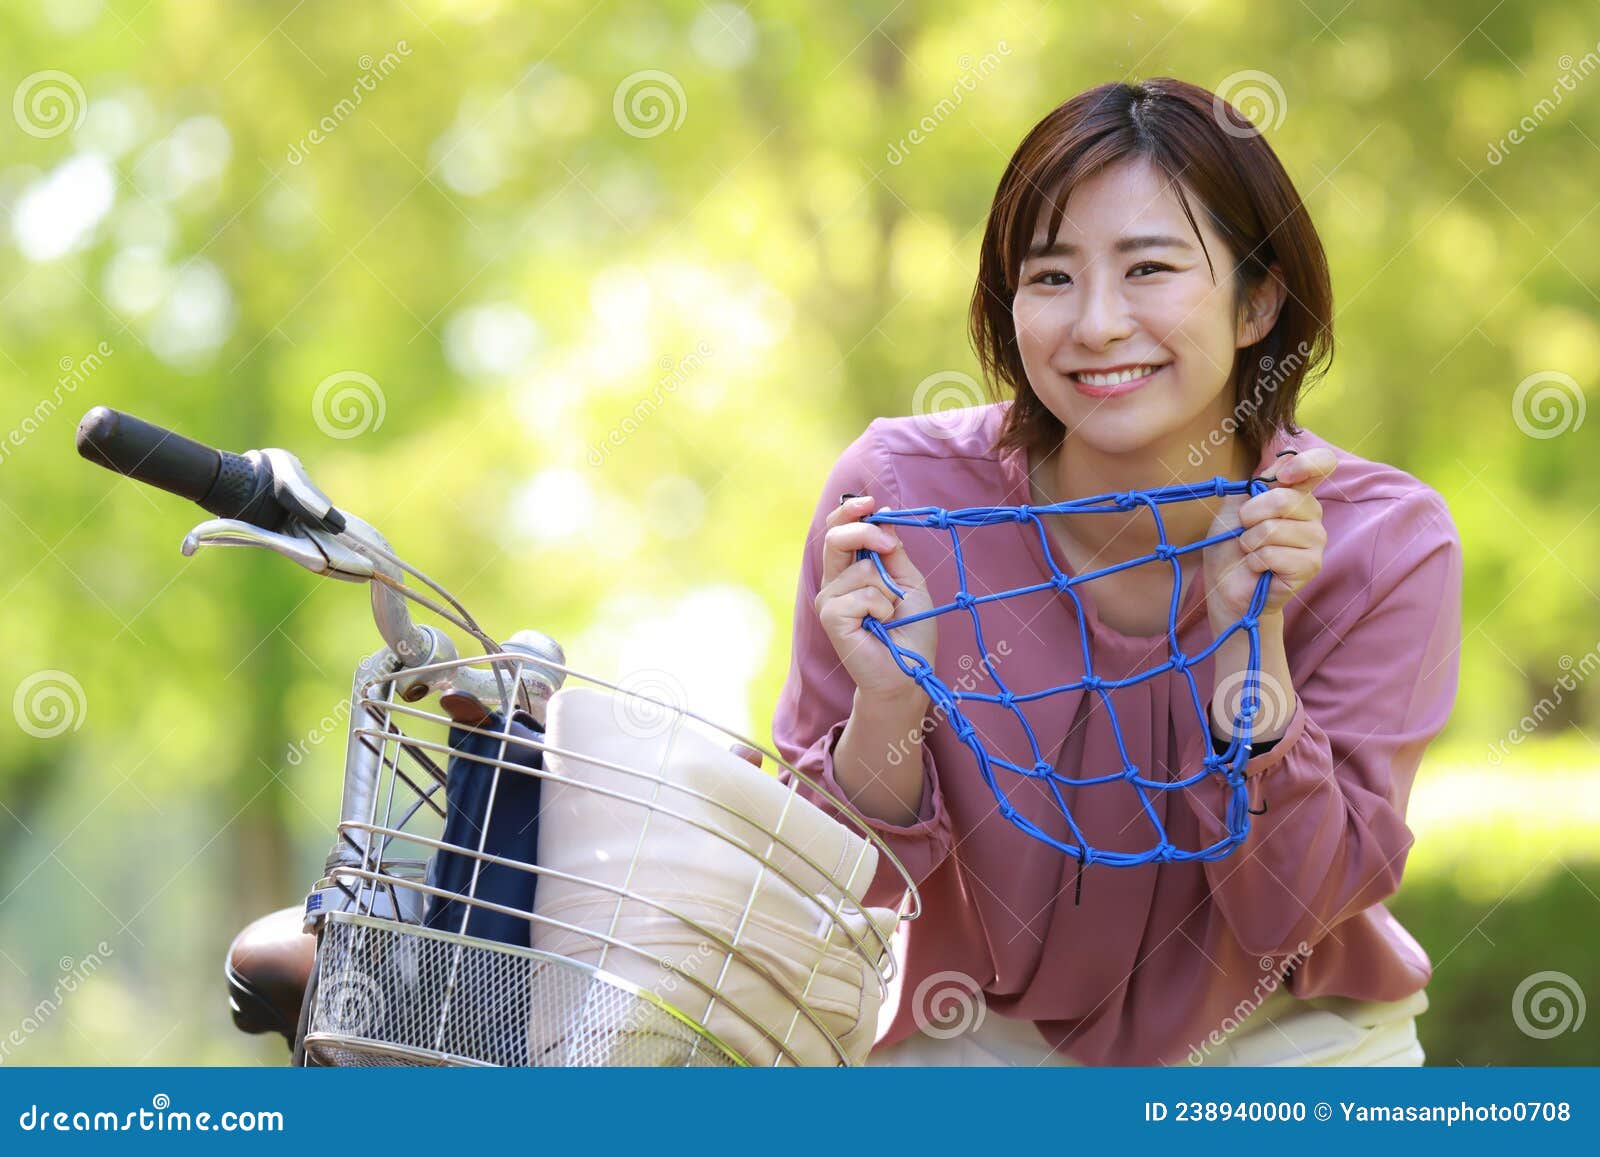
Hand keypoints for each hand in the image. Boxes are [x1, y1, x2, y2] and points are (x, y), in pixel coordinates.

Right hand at [814, 494, 936, 704]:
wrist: (910, 672)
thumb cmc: (911, 630)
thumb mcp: (909, 581)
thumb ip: (892, 552)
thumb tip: (881, 518)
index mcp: (850, 571)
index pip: (837, 531)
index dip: (849, 511)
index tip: (870, 502)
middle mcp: (834, 583)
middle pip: (835, 537)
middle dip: (865, 532)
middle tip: (889, 547)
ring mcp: (829, 601)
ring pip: (859, 569)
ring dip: (887, 589)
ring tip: (890, 614)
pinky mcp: (831, 618)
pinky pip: (861, 594)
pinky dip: (881, 607)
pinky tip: (880, 626)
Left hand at [1202, 447, 1335, 628]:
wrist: (1226, 584)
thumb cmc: (1229, 544)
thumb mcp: (1234, 506)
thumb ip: (1256, 483)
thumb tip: (1285, 461)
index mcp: (1296, 492)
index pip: (1322, 463)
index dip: (1306, 463)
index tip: (1281, 477)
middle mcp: (1311, 513)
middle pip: (1284, 499)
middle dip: (1250, 516)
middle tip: (1244, 530)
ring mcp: (1315, 540)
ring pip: (1274, 529)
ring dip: (1250, 542)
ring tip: (1251, 551)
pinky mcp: (1310, 565)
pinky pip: (1273, 554)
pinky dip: (1255, 561)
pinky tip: (1258, 568)